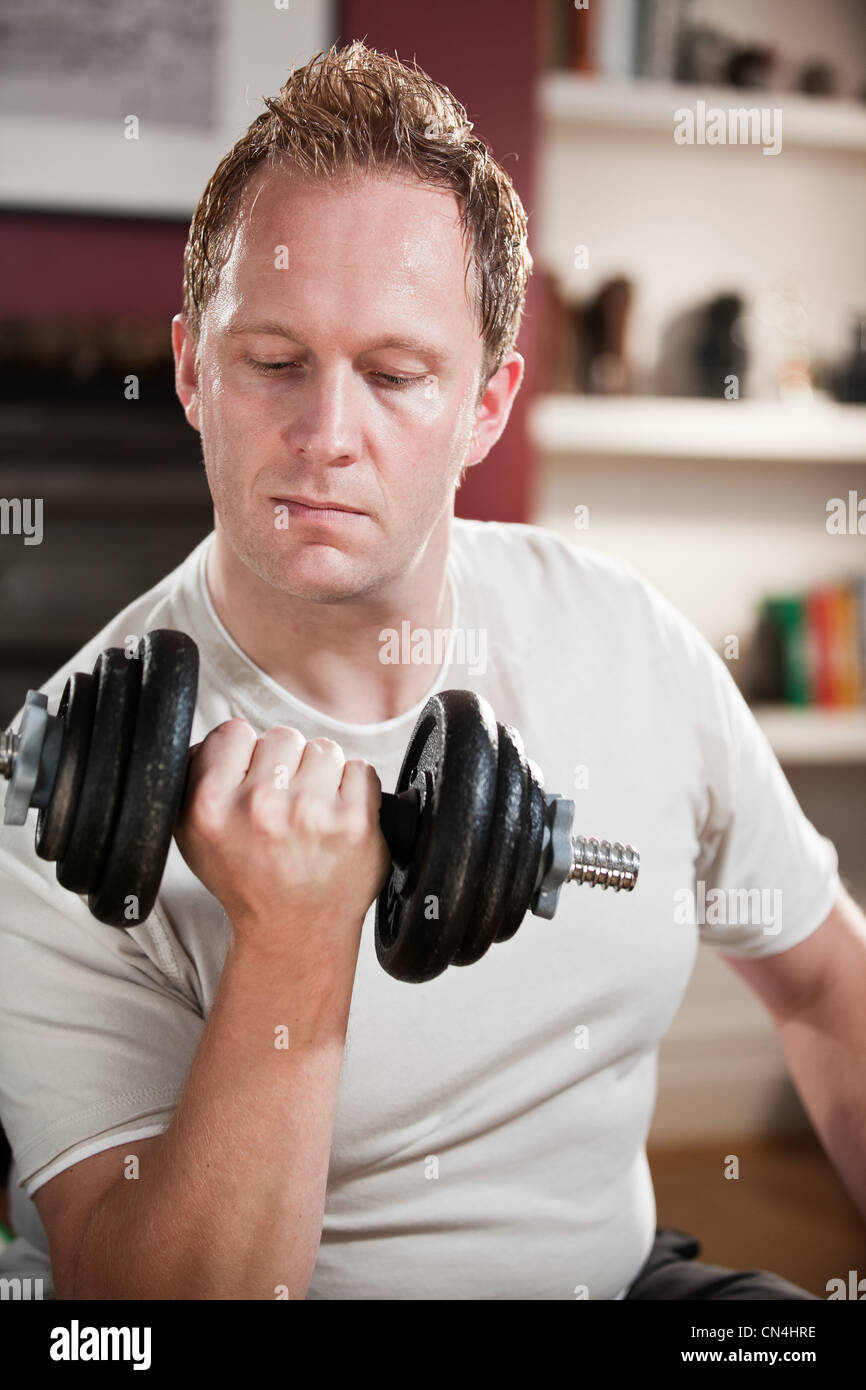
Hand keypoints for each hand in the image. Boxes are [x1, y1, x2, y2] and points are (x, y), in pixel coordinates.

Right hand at [174, 720, 391, 973]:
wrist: (293, 932)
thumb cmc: (248, 881)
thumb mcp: (195, 837)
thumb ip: (196, 779)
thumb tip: (217, 740)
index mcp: (211, 805)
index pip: (233, 732)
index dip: (245, 753)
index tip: (253, 778)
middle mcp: (259, 807)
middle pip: (283, 737)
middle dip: (287, 764)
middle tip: (285, 803)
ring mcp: (310, 813)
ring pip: (323, 749)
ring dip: (322, 775)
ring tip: (312, 812)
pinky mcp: (355, 822)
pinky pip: (360, 769)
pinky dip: (355, 789)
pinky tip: (338, 818)